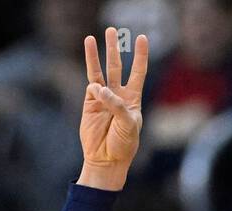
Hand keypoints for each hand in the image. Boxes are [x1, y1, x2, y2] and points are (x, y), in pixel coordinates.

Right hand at [78, 28, 148, 189]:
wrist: (106, 160)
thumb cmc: (123, 144)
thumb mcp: (128, 125)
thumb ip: (116, 105)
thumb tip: (98, 88)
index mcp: (133, 99)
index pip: (138, 72)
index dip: (140, 55)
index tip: (142, 38)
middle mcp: (118, 95)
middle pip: (116, 66)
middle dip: (114, 48)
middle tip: (113, 30)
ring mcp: (103, 98)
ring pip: (99, 72)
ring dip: (96, 55)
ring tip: (91, 37)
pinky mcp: (90, 104)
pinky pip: (91, 87)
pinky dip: (93, 84)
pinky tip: (97, 88)